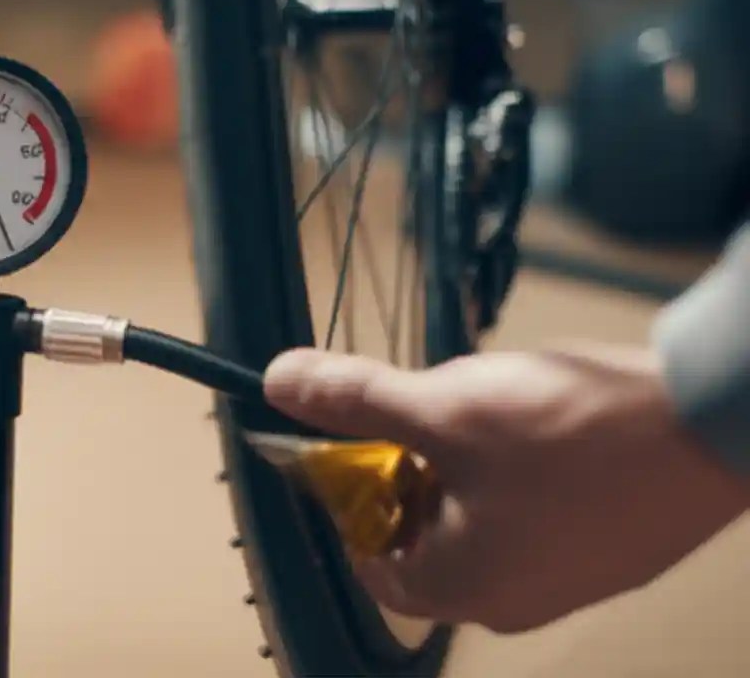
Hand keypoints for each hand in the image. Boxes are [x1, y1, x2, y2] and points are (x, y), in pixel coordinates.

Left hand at [264, 345, 749, 632]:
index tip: (354, 442)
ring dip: (462, 466)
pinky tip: (539, 427)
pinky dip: (513, 474)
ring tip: (489, 413)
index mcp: (461, 587)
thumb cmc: (573, 431)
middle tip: (425, 416)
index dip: (349, 496)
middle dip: (410, 472)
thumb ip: (355, 401)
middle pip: (421, 540)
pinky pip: (531, 518)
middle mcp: (511, 602)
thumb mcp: (441, 407)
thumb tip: (279, 383)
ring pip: (477, 523)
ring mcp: (566, 581)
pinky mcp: (606, 552)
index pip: (367, 560)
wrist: (713, 422)